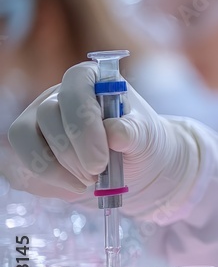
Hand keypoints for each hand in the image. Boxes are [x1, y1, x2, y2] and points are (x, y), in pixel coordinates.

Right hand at [4, 61, 200, 218]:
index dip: (84, 124)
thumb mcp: (147, 137)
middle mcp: (60, 94)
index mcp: (92, 80)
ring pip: (25, 136)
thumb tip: (114, 131)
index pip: (75, 86)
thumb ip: (133, 132)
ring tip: (89, 181)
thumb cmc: (141, 142)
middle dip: (73, 152)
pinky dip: (46, 176)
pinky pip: (21, 157)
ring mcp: (39, 118)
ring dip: (56, 166)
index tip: (102, 159)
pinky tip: (75, 186)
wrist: (136, 165)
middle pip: (48, 114)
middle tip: (98, 173)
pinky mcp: (30, 143)